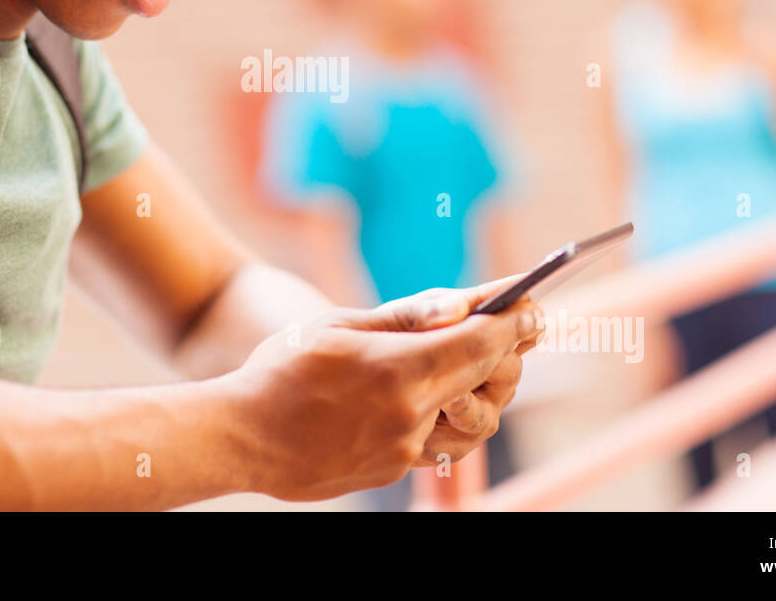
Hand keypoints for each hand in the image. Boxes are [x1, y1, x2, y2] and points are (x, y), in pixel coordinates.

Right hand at [228, 283, 543, 501]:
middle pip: (490, 387)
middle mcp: (411, 417)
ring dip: (483, 392)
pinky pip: (436, 444)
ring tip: (474, 366)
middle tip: (510, 333)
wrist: (240, 436)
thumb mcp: (339, 323)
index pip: (484, 343)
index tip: (535, 307)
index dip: (516, 323)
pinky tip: (428, 397)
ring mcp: (402, 452)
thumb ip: (405, 315)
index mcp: (400, 371)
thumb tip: (462, 304)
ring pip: (473, 426)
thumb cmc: (282, 367)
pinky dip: (444, 417)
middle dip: (508, 356)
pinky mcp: (389, 472)